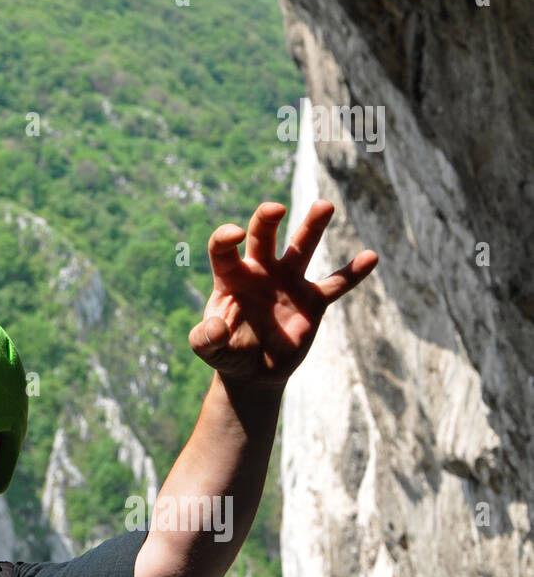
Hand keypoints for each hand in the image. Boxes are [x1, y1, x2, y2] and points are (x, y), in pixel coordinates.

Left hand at [188, 200, 377, 390]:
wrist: (254, 371)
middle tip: (275, 208)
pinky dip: (352, 273)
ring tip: (324, 205)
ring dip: (312, 226)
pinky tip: (371, 257)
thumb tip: (215, 328)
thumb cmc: (227, 353)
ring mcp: (288, 283)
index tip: (235, 233)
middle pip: (262, 237)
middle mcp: (260, 272)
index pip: (223, 250)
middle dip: (266, 220)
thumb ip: (205, 339)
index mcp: (231, 278)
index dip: (225, 238)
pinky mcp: (312, 301)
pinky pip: (335, 284)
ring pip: (301, 248)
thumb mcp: (209, 349)